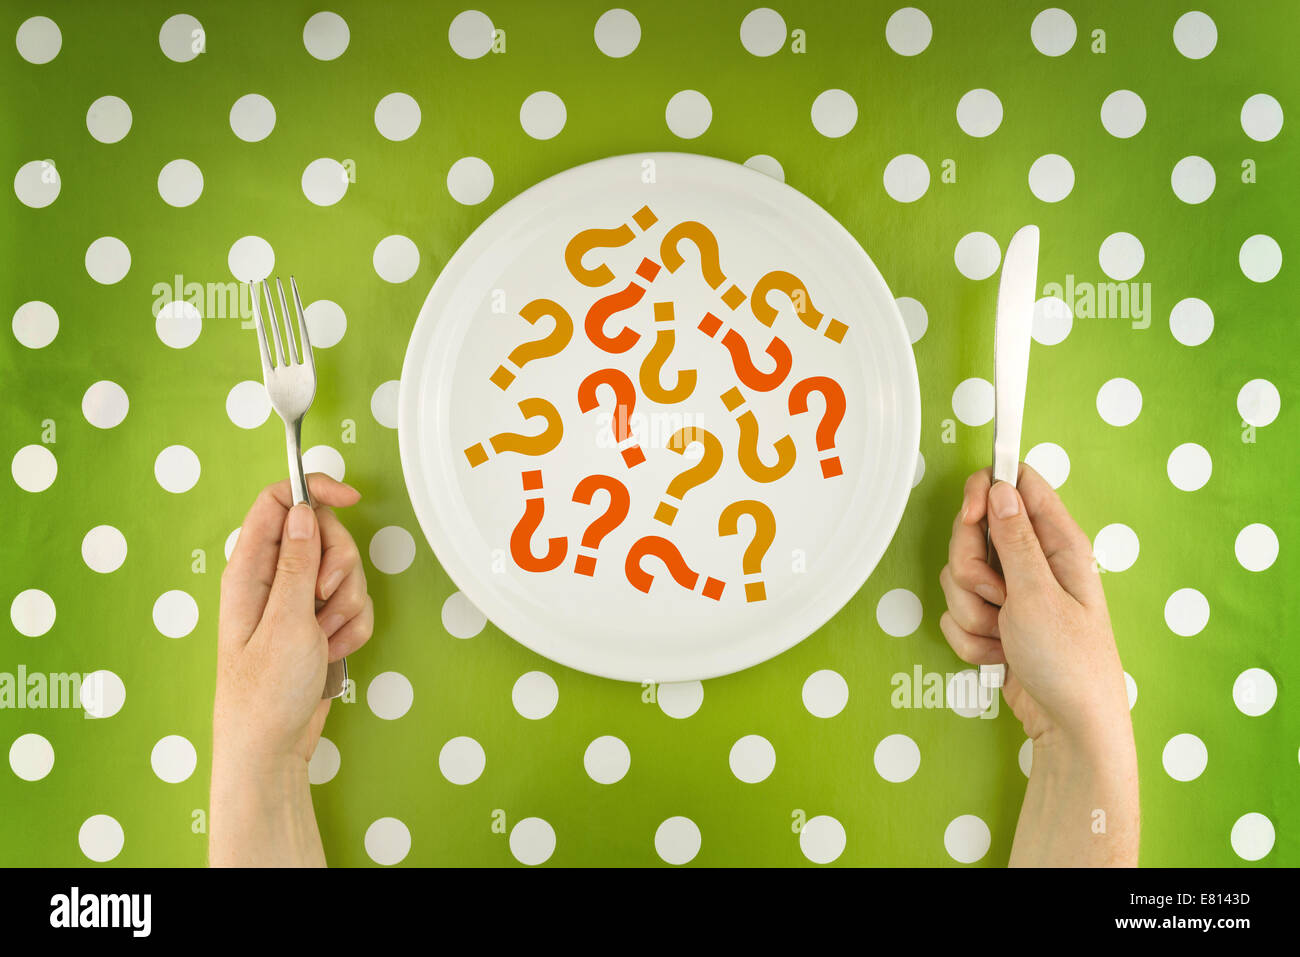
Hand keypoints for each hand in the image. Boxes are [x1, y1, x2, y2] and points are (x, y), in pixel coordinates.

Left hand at [210, 474, 372, 866]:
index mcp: (250, 569)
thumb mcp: (285, 621)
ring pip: (344, 572)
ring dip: (347, 604)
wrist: (271, 749)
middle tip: (326, 599)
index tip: (352, 499)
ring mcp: (296, 603)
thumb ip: (296, 561)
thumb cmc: (264, 693)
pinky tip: (332, 653)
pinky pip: (353, 606)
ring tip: (324, 639)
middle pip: (323, 534)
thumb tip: (303, 510)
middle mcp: (272, 579)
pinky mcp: (318, 624)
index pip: (279, 501)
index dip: (315, 490)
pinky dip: (351, 629)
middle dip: (340, 565)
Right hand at [939, 464, 1127, 744]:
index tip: (969, 517)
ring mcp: (1012, 592)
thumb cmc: (1070, 663)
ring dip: (972, 612)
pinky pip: (957, 613)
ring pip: (958, 577)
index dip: (984, 492)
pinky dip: (971, 638)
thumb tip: (999, 488)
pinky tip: (1001, 654)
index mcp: (1057, 542)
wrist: (1069, 727)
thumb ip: (1013, 539)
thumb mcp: (1037, 594)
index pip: (1015, 483)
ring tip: (1004, 634)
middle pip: (973, 531)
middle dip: (970, 569)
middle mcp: (1034, 561)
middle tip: (996, 596)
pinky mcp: (995, 621)